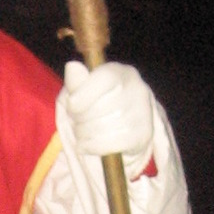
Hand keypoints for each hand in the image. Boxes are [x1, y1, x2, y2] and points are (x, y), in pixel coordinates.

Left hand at [60, 60, 155, 175]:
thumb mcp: (86, 88)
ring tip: (80, 132)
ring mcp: (142, 113)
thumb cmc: (100, 102)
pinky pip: (110, 144)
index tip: (71, 106)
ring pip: (102, 128)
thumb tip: (71, 66)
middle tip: (76, 122)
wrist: (126, 123)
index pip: (103, 80)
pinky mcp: (142, 135)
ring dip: (83, 134)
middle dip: (79, 118)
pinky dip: (92, 147)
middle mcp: (137, 90)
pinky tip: (86, 145)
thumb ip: (77, 81)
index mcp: (122, 73)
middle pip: (99, 107)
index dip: (81, 95)